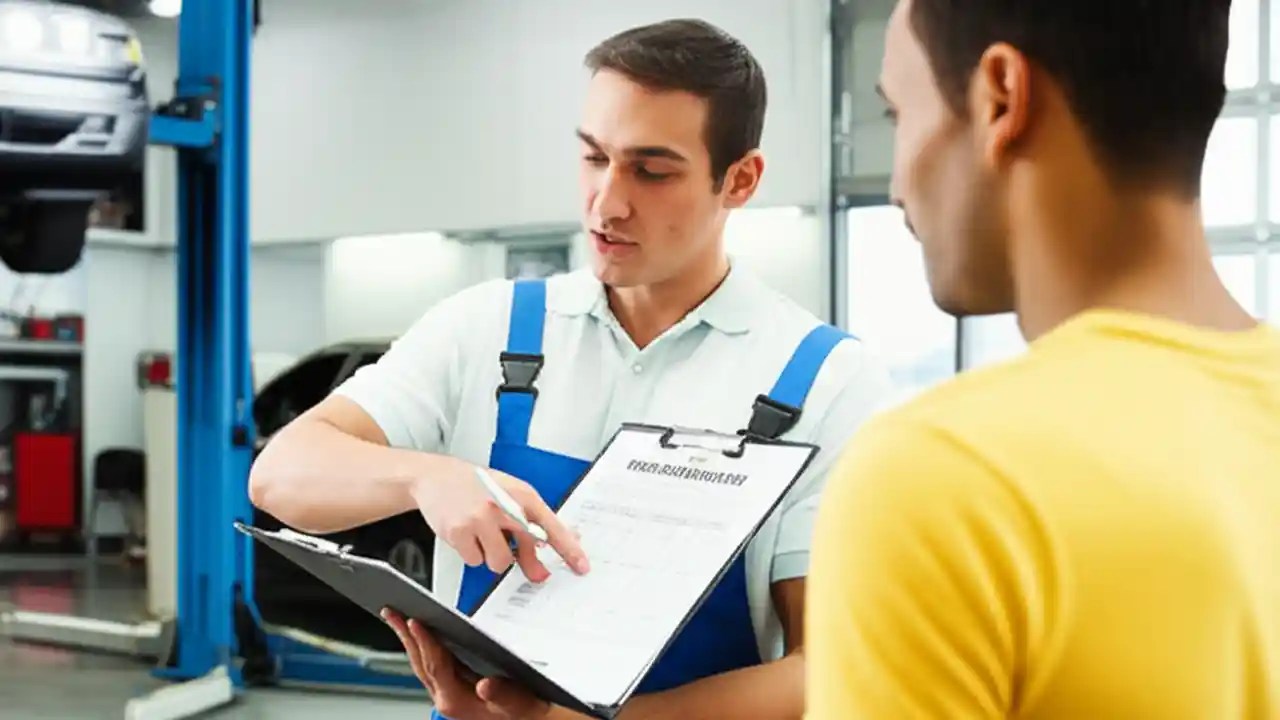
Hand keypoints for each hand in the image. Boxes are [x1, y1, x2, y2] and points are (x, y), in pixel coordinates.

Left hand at [382, 609, 554, 719]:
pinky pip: (428, 663)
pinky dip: (420, 645)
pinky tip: (418, 634)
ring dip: (408, 639)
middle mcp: (446, 698)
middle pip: (420, 662)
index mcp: (457, 701)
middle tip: (392, 611)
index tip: (414, 621)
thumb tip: (486, 686)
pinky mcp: (449, 687)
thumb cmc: (524, 711)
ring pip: (421, 662)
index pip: (435, 667)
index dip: (425, 642)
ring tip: (397, 617)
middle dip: (405, 635)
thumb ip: (504, 696)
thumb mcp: (521, 702)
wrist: (528, 719)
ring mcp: (446, 693)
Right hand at [409, 458, 588, 580]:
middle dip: (529, 562)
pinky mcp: (458, 532)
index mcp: (521, 494)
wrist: (436, 477)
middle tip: (535, 572)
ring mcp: (479, 518)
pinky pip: (475, 561)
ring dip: (494, 555)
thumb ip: (532, 521)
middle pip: (527, 547)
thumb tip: (551, 546)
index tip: (580, 565)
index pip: (551, 525)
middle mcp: (502, 505)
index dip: (568, 548)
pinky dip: (473, 553)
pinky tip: (467, 535)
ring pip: (500, 561)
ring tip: (485, 537)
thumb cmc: (478, 486)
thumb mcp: (511, 494)